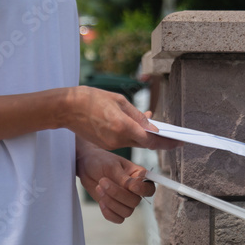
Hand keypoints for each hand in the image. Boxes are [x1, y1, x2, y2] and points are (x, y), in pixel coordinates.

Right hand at [60, 86, 179, 151]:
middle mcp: (117, 138)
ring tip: (151, 125)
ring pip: (134, 141)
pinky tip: (134, 126)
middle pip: (145, 143)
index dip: (167, 143)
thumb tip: (152, 125)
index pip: (151, 140)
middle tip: (172, 136)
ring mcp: (110, 144)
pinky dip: (132, 135)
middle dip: (159, 140)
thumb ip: (137, 115)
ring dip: (144, 135)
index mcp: (122, 125)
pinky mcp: (105, 145)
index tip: (178, 143)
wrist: (66, 108)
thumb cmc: (92, 98)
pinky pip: (124, 141)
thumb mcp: (118, 100)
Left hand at [76, 143, 155, 223]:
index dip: (142, 190)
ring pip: (127, 212)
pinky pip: (118, 219)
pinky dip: (109, 213)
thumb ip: (123, 178)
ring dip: (111, 202)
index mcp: (138, 176)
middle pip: (135, 202)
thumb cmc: (101, 161)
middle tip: (102, 181)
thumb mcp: (112, 166)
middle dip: (117, 194)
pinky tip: (101, 202)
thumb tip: (134, 187)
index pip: (149, 189)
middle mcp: (134, 191)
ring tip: (99, 188)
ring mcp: (125, 200)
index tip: (131, 186)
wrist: (87, 166)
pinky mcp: (115, 208)